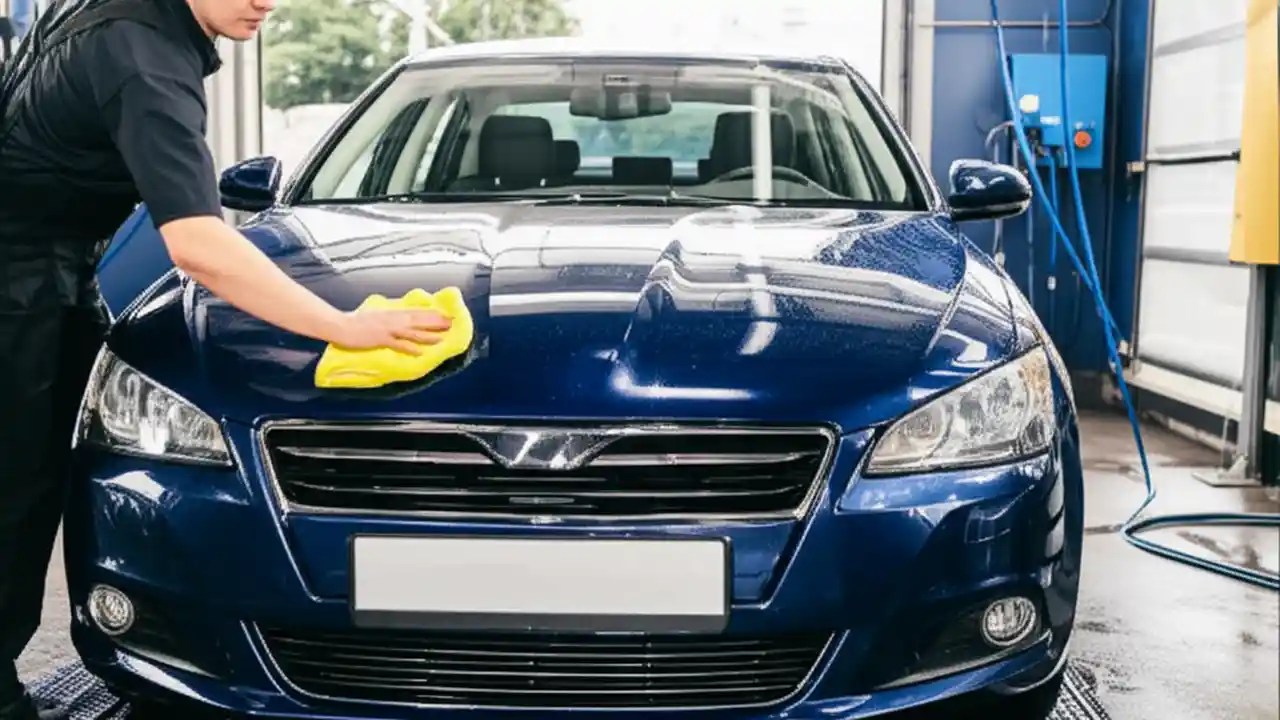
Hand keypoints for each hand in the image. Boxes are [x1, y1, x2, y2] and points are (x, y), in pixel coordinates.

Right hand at [332, 308, 453, 354]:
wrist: (341, 325)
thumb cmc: (356, 321)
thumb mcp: (376, 315)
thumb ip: (388, 317)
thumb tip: (398, 319)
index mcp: (392, 313)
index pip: (415, 312)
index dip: (431, 313)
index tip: (444, 314)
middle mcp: (393, 319)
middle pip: (418, 320)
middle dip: (435, 322)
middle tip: (450, 323)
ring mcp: (388, 329)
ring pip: (412, 331)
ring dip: (428, 334)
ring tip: (442, 337)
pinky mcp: (381, 339)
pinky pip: (398, 344)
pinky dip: (410, 348)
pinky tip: (420, 352)